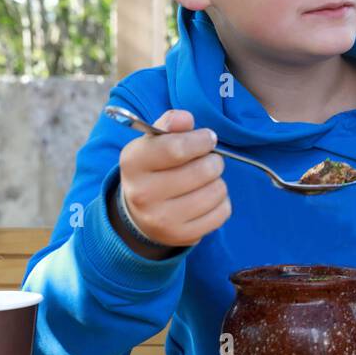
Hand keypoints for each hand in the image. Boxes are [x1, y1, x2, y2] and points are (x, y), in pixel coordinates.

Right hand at [117, 109, 229, 247]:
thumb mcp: (154, 142)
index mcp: (133, 162)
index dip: (201, 140)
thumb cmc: (154, 168)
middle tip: (209, 161)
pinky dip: (222, 202)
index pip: (177, 148)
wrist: (140, 213)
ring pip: (216, 191)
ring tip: (206, 180)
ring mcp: (162, 219)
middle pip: (202, 170)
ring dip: (218, 181)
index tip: (208, 138)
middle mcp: (143, 193)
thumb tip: (186, 118)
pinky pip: (222, 213)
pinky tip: (208, 198)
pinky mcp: (181, 236)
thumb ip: (171, 124)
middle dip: (213, 161)